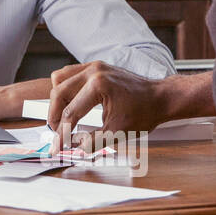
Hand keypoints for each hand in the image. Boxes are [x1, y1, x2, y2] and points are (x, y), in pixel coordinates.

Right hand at [47, 61, 167, 151]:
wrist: (161, 98)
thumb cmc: (145, 112)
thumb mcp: (118, 133)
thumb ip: (93, 142)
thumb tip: (74, 148)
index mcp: (98, 85)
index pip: (70, 112)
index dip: (61, 133)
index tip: (57, 147)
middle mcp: (93, 71)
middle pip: (58, 93)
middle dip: (55, 117)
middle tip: (58, 134)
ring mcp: (93, 66)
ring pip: (60, 80)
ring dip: (57, 100)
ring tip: (63, 118)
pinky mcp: (95, 66)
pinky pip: (69, 74)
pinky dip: (65, 89)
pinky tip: (70, 103)